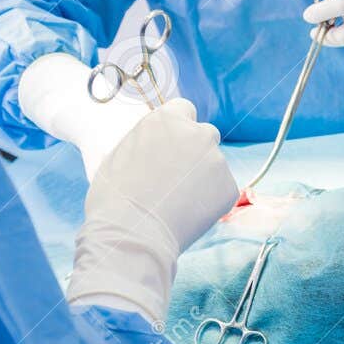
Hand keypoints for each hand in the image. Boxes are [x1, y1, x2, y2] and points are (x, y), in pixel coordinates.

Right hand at [66, 99, 238, 324]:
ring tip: (177, 201)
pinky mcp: (229, 187)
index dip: (178, 128)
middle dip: (195, 150)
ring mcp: (216, 160)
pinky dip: (210, 199)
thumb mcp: (119, 154)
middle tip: (177, 175)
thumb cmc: (114, 197)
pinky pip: (221, 189)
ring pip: (214, 164)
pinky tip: (188, 213)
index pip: (183, 109)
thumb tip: (154, 143)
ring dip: (202, 176)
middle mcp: (197, 133)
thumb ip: (146, 140)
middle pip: (204, 134)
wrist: (131, 233)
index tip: (172, 144)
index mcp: (166, 119)